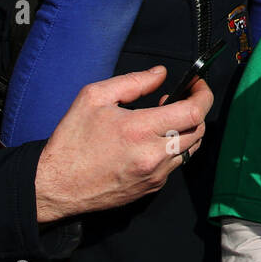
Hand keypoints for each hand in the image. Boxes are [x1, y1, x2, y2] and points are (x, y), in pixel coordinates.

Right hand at [35, 67, 212, 222]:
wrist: (56, 186)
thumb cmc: (72, 141)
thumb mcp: (94, 97)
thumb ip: (133, 82)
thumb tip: (160, 74)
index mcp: (139, 129)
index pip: (194, 111)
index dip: (203, 94)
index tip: (198, 84)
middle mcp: (153, 155)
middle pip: (199, 130)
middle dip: (197, 110)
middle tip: (179, 98)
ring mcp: (155, 174)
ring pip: (192, 148)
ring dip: (188, 130)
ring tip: (166, 118)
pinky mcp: (152, 187)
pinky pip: (176, 164)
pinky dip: (175, 148)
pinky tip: (154, 140)